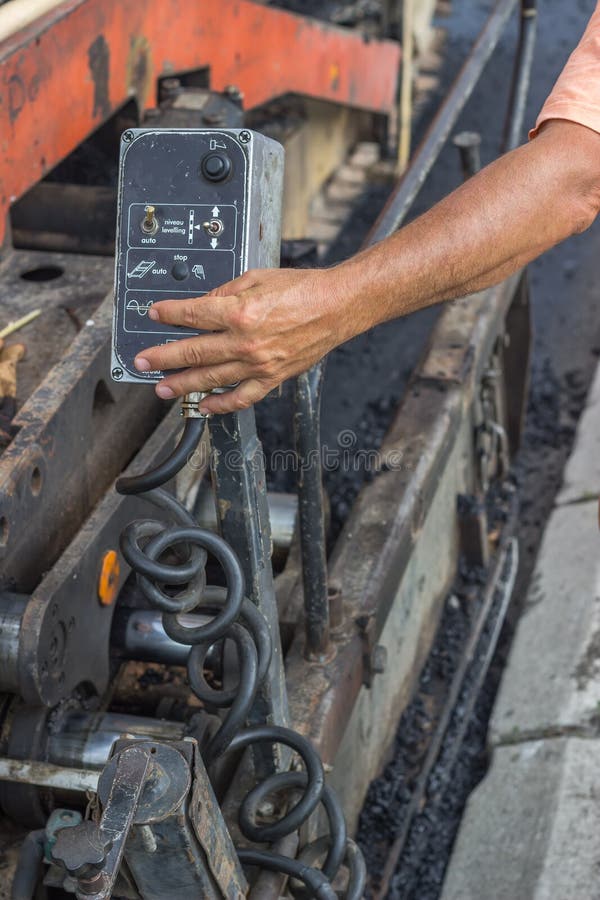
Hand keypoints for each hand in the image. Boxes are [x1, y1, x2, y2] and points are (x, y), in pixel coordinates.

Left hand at [134, 266, 353, 413]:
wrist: (335, 307)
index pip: (192, 315)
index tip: (153, 315)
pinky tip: (204, 406)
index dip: (168, 315)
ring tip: (162, 388)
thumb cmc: (302, 289)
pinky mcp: (271, 378)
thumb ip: (225, 291)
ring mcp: (258, 364)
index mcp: (240, 311)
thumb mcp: (256, 278)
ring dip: (182, 385)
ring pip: (211, 379)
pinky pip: (241, 398)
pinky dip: (220, 405)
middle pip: (193, 352)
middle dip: (162, 358)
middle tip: (142, 362)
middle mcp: (245, 341)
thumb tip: (202, 304)